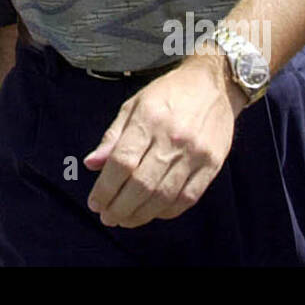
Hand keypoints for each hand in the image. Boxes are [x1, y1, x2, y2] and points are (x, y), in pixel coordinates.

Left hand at [82, 55, 238, 227]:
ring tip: (125, 220)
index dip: (105, 188)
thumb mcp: (133, 105)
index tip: (95, 202)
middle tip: (107, 217)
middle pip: (141, 184)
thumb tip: (91, 164)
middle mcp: (172, 138)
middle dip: (119, 207)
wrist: (213, 85)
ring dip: (141, 215)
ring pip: (164, 196)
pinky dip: (167, 211)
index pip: (122, 162)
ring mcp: (195, 154)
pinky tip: (152, 213)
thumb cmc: (167, 94)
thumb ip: (113, 137)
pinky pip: (188, 197)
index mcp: (148, 119)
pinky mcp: (212, 165)